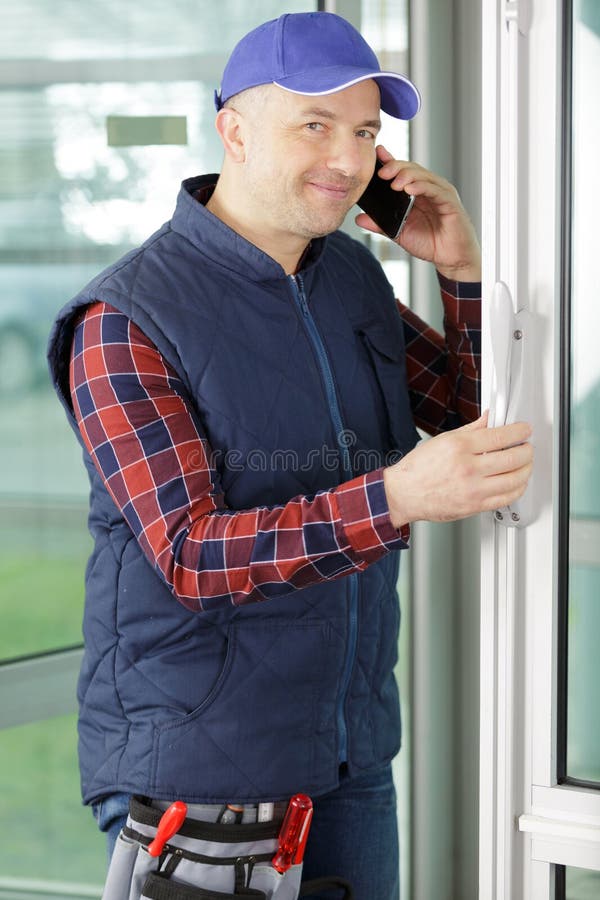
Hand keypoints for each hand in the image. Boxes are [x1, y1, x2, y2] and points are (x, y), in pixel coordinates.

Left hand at [355, 145, 481, 281]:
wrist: (452, 258)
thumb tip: (359, 218)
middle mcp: (430, 188)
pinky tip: (410, 189)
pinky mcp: (450, 202)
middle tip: (381, 173)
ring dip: (407, 176)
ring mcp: (441, 193)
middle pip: (412, 169)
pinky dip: (422, 187)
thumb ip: (380, 225)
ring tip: (393, 182)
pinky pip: (435, 190)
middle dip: (396, 167)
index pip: (403, 172)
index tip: (377, 154)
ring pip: (423, 176)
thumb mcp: (399, 233)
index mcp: (417, 192)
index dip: (390, 161)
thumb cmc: (430, 243)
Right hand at [382, 413, 532, 525]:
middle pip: (512, 458)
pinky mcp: (474, 506)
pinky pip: (507, 498)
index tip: (524, 431)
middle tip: (527, 447)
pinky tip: (517, 482)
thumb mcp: (443, 440)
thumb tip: (489, 419)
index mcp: (459, 447)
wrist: (403, 494)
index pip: (500, 436)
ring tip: (525, 464)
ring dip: (526, 469)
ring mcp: (473, 489)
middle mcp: (468, 468)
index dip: (519, 432)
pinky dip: (518, 488)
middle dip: (527, 450)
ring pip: (514, 479)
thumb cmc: (418, 469)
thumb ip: (471, 429)